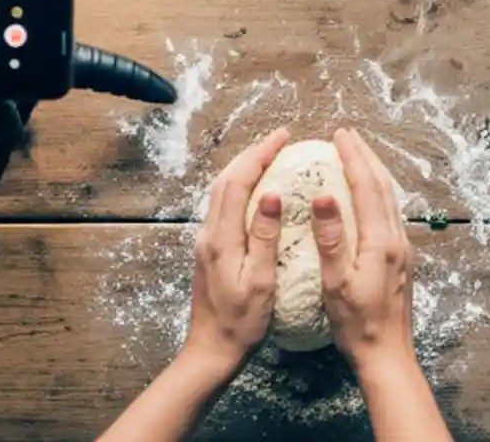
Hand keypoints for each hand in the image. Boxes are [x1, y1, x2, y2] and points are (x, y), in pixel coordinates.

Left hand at [183, 128, 290, 371]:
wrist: (210, 350)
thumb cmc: (241, 324)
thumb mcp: (260, 282)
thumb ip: (265, 237)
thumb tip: (273, 195)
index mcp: (222, 239)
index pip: (238, 182)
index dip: (260, 154)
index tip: (283, 137)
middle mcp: (209, 234)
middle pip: (225, 179)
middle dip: (251, 154)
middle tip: (279, 139)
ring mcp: (206, 240)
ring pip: (221, 190)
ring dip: (243, 167)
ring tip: (269, 155)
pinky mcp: (209, 249)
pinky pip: (223, 204)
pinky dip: (239, 186)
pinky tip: (256, 189)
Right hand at [311, 128, 415, 372]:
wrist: (387, 356)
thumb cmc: (356, 325)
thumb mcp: (335, 283)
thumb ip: (331, 237)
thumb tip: (325, 196)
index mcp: (380, 242)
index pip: (366, 187)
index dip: (353, 158)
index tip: (339, 136)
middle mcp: (396, 240)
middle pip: (384, 186)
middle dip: (365, 157)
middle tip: (347, 136)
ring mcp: (401, 250)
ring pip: (390, 198)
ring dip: (374, 172)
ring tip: (357, 156)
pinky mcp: (400, 260)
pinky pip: (390, 213)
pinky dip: (377, 192)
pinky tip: (367, 195)